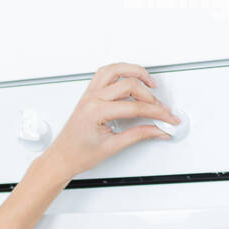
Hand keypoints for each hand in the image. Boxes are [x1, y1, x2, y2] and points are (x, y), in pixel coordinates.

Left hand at [41, 63, 179, 179]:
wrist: (61, 158)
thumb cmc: (78, 155)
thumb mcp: (112, 147)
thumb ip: (137, 135)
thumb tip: (157, 130)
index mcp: (96, 110)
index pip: (135, 107)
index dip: (156, 113)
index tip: (167, 118)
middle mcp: (92, 98)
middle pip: (129, 85)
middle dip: (150, 97)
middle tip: (161, 109)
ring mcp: (89, 93)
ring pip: (117, 70)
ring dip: (136, 73)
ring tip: (150, 84)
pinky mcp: (89, 94)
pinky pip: (106, 73)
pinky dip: (121, 72)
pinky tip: (131, 79)